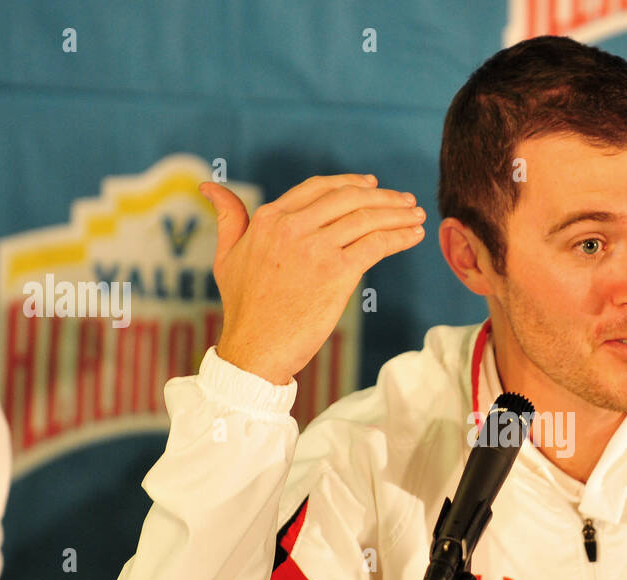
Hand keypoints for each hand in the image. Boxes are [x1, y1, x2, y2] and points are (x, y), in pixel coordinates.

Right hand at [199, 174, 425, 384]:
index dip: (349, 184)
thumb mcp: (226, 256)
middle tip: (404, 201)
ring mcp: (316, 248)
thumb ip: (228, 218)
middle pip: (348, 198)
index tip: (372, 185)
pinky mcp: (336, 273)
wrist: (255, 348)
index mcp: (269, 218)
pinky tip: (413, 236)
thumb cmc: (243, 308)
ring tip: (416, 216)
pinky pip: (376, 245)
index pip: (318, 188)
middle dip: (383, 197)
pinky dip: (399, 237)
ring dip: (398, 215)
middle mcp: (292, 227)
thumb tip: (210, 187)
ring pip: (366, 218)